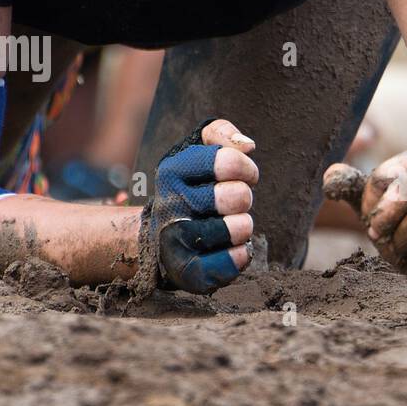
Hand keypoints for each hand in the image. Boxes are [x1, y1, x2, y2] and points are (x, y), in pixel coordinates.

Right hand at [145, 119, 257, 293]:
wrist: (159, 238)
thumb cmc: (191, 188)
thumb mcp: (196, 149)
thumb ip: (220, 134)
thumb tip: (247, 145)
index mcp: (172, 171)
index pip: (228, 161)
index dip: (246, 168)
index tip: (242, 176)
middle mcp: (170, 205)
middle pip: (238, 196)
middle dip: (244, 198)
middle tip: (232, 203)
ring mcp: (176, 241)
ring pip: (238, 229)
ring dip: (244, 226)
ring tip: (232, 225)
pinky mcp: (188, 271)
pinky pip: (232, 262)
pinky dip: (242, 255)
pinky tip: (235, 248)